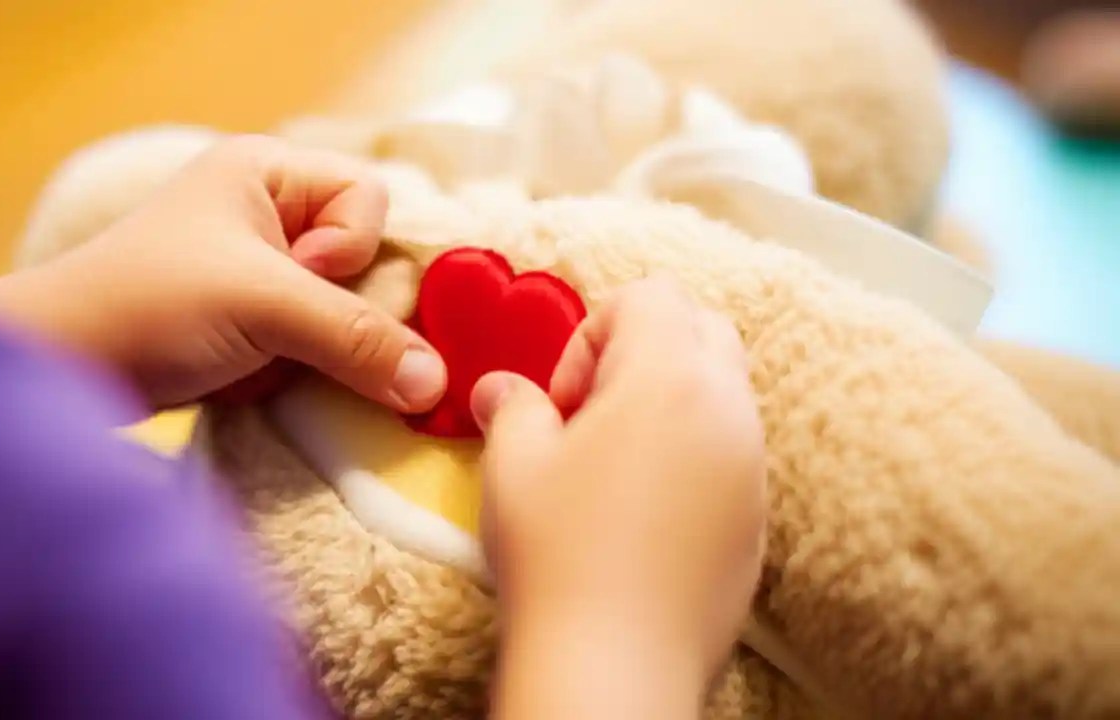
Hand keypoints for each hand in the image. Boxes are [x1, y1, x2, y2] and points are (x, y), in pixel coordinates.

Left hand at [0, 135, 445, 410]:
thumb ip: (356, 339)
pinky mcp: (254, 326)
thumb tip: (439, 383)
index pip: (369, 196)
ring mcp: (262, 274)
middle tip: (295, 332)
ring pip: (347, 312)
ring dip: (325, 348)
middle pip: (367, 261)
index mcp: (268, 172)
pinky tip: (265, 381)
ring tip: (272, 361)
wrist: (62, 367)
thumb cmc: (152, 304)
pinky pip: (318, 345)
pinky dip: (304, 370)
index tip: (307, 277)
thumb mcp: (264, 308)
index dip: (355, 245)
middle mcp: (270, 214)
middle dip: (345, 309)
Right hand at [472, 277, 766, 718]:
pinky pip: (734, 451)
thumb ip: (512, 406)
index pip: (651, 295)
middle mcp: (729, 411)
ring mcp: (753, 466)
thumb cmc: (557, 555)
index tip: (562, 401)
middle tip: (588, 417)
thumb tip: (500, 390)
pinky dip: (694, 451)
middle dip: (643, 351)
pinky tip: (642, 511)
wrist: (615, 669)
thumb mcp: (513, 465)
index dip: (592, 332)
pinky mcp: (759, 518)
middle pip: (703, 328)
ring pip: (725, 389)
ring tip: (612, 466)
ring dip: (670, 401)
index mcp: (670, 378)